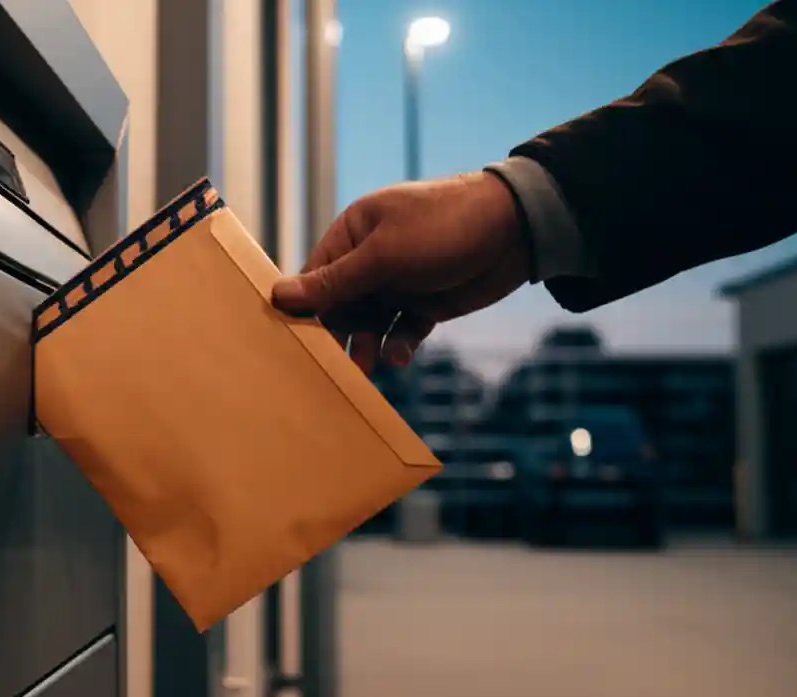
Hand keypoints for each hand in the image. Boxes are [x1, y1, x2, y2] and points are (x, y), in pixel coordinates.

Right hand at [271, 171, 529, 373]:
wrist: (516, 229)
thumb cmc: (443, 227)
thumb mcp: (383, 256)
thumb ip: (333, 281)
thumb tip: (279, 294)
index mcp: (353, 233)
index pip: (314, 276)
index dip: (305, 307)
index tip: (294, 341)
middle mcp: (372, 258)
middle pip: (340, 305)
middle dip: (338, 333)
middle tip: (334, 365)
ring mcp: (400, 282)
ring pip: (370, 322)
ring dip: (367, 344)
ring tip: (368, 368)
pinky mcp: (426, 303)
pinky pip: (402, 330)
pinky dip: (399, 345)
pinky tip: (400, 357)